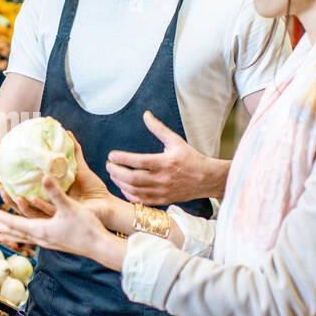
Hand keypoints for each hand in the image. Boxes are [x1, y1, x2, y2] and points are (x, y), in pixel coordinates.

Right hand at [0, 131, 118, 224]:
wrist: (107, 204)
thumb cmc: (93, 189)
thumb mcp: (80, 168)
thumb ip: (73, 151)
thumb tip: (66, 131)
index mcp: (49, 199)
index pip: (25, 197)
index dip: (12, 193)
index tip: (1, 182)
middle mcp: (50, 208)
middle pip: (24, 208)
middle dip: (11, 202)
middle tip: (1, 190)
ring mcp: (57, 216)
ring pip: (34, 214)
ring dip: (23, 206)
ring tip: (15, 196)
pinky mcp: (66, 218)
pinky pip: (51, 213)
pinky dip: (42, 206)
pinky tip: (35, 198)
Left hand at [0, 176, 126, 270]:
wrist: (100, 247)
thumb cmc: (86, 227)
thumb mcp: (70, 207)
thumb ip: (55, 192)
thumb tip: (43, 176)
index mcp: (40, 229)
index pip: (12, 222)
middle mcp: (40, 238)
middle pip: (13, 232)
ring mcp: (47, 242)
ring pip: (21, 238)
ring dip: (7, 235)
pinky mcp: (54, 242)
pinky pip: (31, 239)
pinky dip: (21, 236)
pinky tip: (23, 236)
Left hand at [106, 111, 225, 204]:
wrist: (206, 179)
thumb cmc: (190, 158)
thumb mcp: (175, 141)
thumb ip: (158, 128)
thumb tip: (145, 114)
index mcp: (165, 162)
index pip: (138, 162)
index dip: (122, 159)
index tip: (111, 155)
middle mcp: (162, 179)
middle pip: (132, 178)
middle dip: (116, 172)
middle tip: (108, 165)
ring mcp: (162, 192)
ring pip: (134, 191)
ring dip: (119, 183)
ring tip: (113, 174)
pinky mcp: (162, 200)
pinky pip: (141, 200)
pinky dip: (128, 194)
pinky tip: (123, 186)